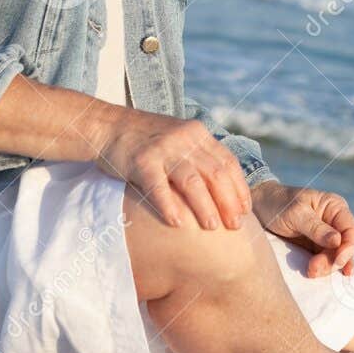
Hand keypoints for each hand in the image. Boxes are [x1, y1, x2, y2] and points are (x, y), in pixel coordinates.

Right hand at [95, 107, 252, 230]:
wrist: (108, 125)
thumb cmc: (147, 140)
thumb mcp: (179, 139)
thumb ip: (199, 157)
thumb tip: (223, 191)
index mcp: (198, 134)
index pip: (228, 162)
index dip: (239, 188)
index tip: (245, 211)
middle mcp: (185, 138)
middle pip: (215, 173)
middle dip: (229, 201)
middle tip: (235, 226)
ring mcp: (164, 149)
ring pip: (192, 181)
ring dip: (205, 206)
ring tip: (212, 227)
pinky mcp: (142, 160)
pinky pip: (159, 187)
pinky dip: (169, 206)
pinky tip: (177, 223)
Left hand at [250, 181, 353, 277]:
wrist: (258, 207)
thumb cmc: (278, 203)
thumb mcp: (296, 213)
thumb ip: (316, 227)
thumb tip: (338, 242)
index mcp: (334, 207)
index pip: (351, 230)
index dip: (348, 247)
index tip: (337, 260)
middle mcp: (334, 222)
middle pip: (344, 247)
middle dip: (333, 260)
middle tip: (314, 268)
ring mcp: (325, 237)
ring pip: (335, 257)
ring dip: (326, 267)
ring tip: (311, 272)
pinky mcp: (315, 248)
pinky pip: (325, 260)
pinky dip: (325, 269)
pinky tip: (327, 275)